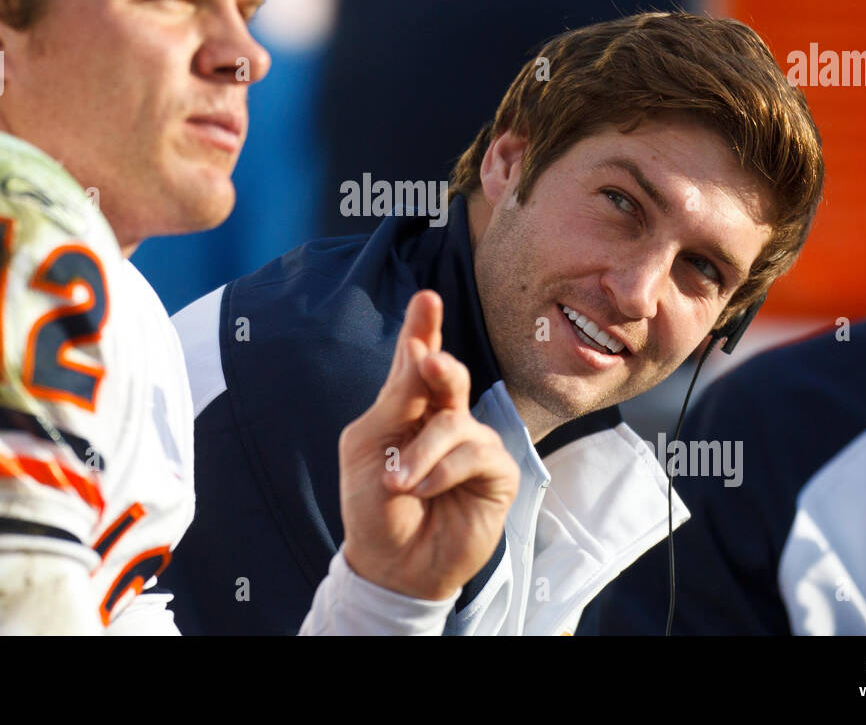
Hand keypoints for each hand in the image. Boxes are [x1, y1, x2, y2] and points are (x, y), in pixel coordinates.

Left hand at [338, 290, 518, 600]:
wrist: (391, 566)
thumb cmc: (374, 507)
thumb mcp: (369, 447)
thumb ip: (396, 400)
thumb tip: (425, 357)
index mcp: (407, 406)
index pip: (416, 359)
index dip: (424, 327)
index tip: (426, 298)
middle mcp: (443, 418)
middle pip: (448, 376)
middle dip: (439, 365)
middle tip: (429, 360)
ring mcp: (473, 444)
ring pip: (455, 422)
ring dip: (422, 453)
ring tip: (400, 483)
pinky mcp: (496, 473)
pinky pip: (476, 454)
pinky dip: (443, 471)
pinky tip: (424, 491)